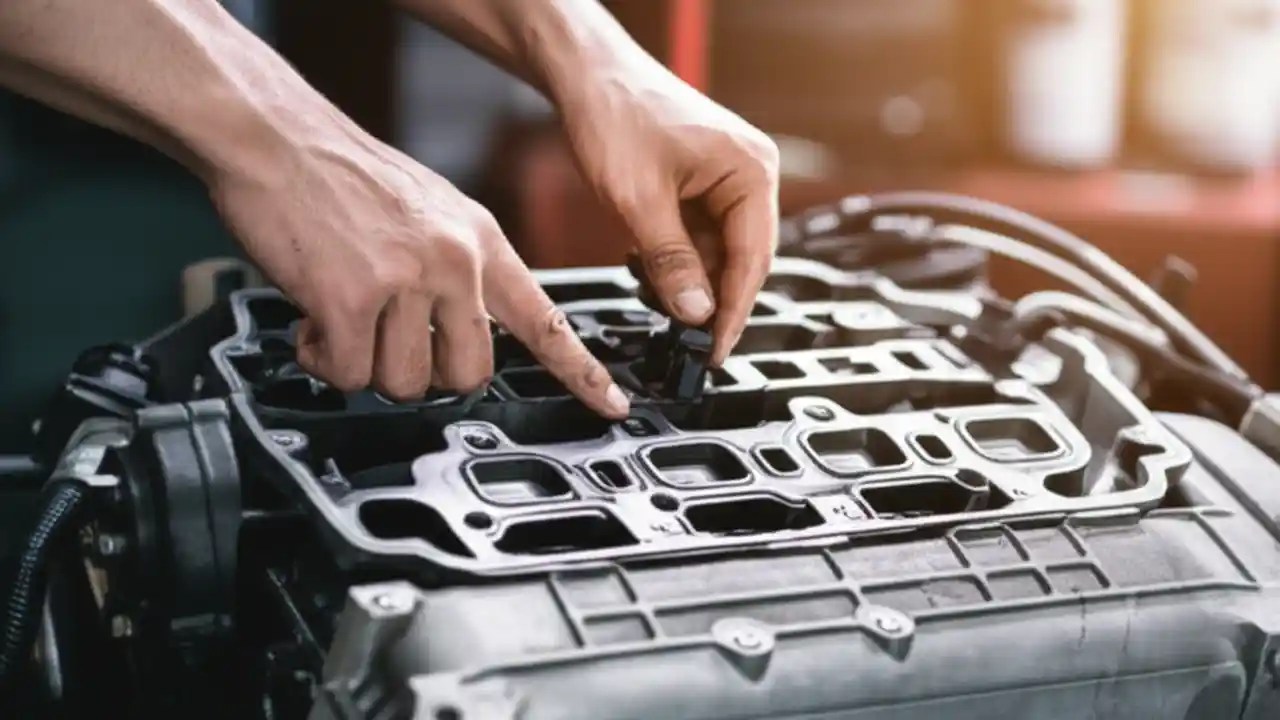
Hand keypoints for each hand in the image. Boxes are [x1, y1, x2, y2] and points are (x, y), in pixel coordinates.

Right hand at [208, 126, 629, 416]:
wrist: (277, 137)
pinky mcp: (352, 299)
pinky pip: (349, 373)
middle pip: (467, 375)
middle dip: (424, 374)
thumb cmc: (344, 175)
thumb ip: (458, 269)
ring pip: (402, 382)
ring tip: (343, 316)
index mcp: (482, 242)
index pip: (545, 318)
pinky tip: (313, 323)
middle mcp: (455, 262)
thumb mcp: (432, 212)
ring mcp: (406, 280)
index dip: (581, 370)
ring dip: (365, 364)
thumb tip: (460, 333)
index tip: (612, 405)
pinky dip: (324, 360)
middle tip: (388, 340)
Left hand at [560, 60, 779, 363]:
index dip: (732, 313)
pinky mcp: (704, 183)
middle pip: (741, 260)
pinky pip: (700, 237)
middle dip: (710, 300)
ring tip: (651, 295)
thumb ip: (671, 263)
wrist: (586, 73)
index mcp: (751, 171)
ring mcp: (728, 178)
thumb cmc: (615, 114)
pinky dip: (675, 260)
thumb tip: (696, 314)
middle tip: (683, 341)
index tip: (711, 352)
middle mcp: (750, 173)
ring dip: (687, 281)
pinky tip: (647, 269)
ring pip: (717, 253)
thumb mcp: (638, 201)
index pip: (752, 260)